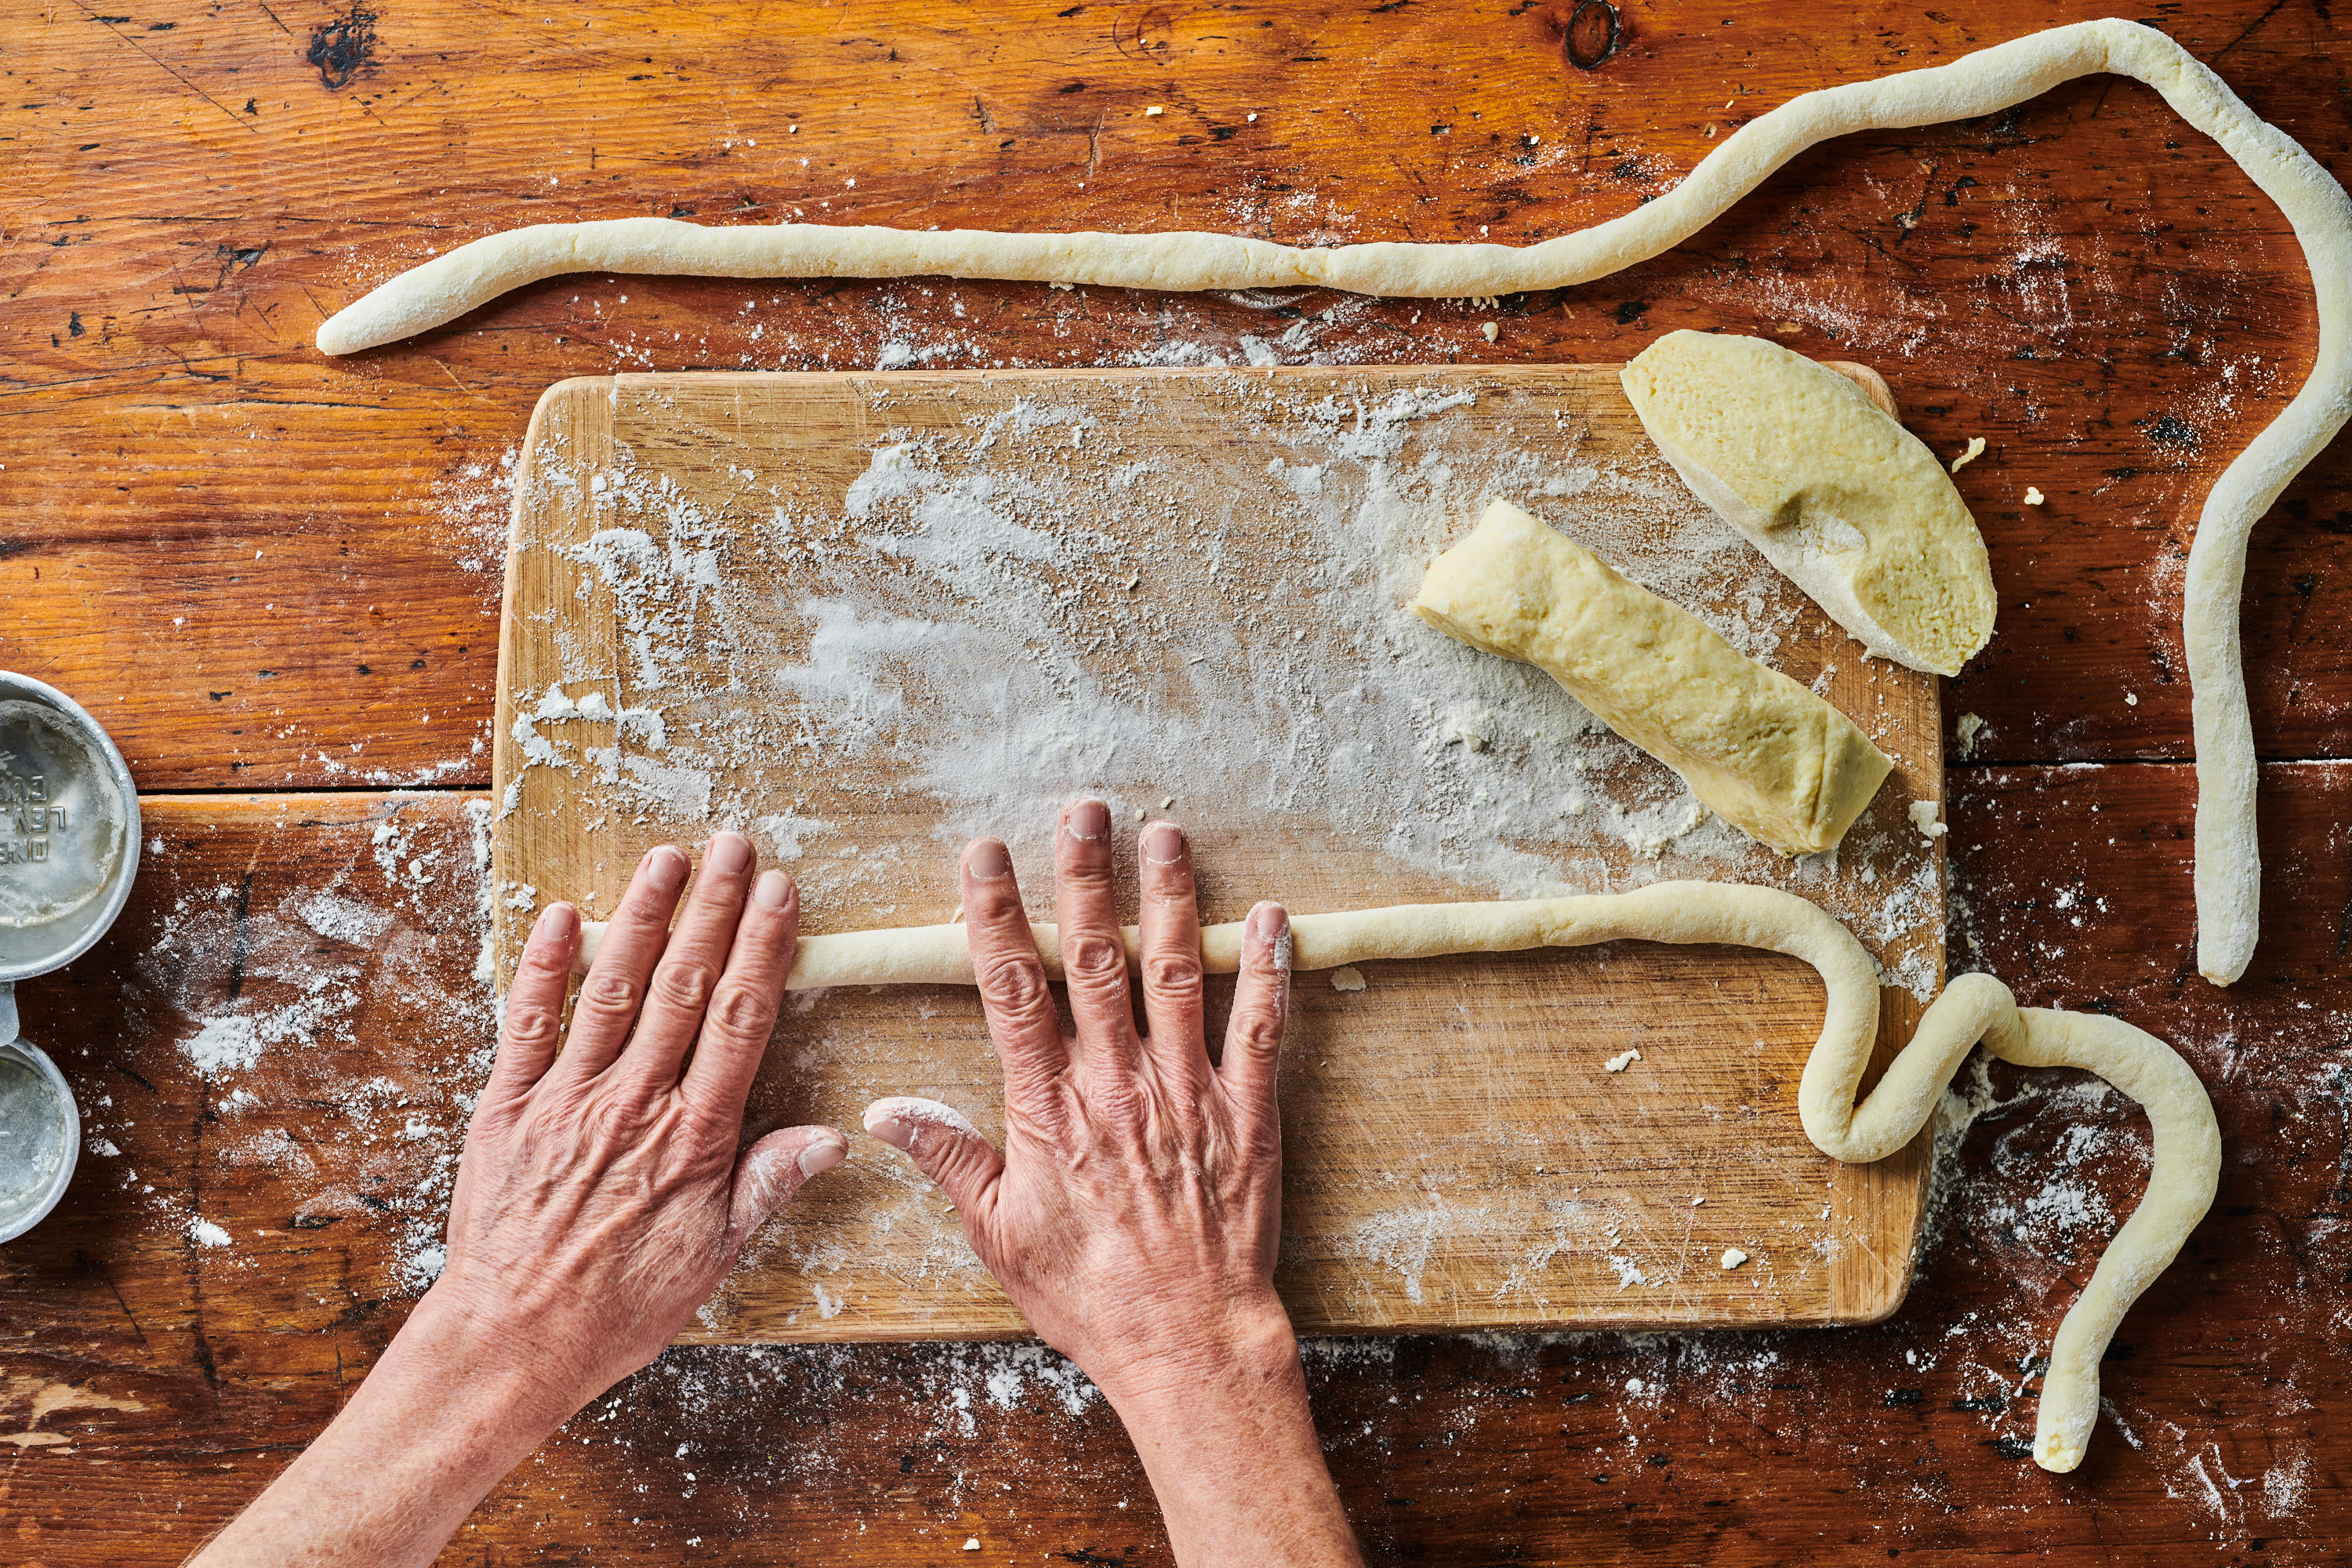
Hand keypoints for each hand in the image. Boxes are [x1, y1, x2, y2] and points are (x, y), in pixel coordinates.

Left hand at [428, 833, 846, 1406]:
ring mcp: (567, 1099)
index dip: (761, 949)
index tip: (779, 893)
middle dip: (712, 908)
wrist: (513, 1340)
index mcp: (693, 1136)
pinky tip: (561, 917)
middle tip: (733, 846)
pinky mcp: (508, 1108)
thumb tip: (832, 1138)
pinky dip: (544, 967)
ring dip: (643, 917)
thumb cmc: (618, 1306)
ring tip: (667, 858)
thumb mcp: (713, 1257)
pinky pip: (526, 1024)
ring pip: (613, 989)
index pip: (739, 1020)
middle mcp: (634, 1103)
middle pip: (684, 986)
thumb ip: (767, 1185)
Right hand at [864, 801, 1361, 1566]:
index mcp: (1050, 1107)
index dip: (998, 914)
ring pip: (1177, 975)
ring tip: (1165, 833)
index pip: (1014, 989)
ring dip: (1172, 898)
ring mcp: (1189, 1095)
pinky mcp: (1249, 1116)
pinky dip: (1268, 970)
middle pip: (1097, 959)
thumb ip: (949, 1158)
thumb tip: (886, 1108)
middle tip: (1085, 807)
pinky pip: (1262, 1030)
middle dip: (1087, 877)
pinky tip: (1273, 916)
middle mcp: (1118, 1085)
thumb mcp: (998, 1232)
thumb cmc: (1088, 1294)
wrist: (1186, 1342)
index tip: (985, 851)